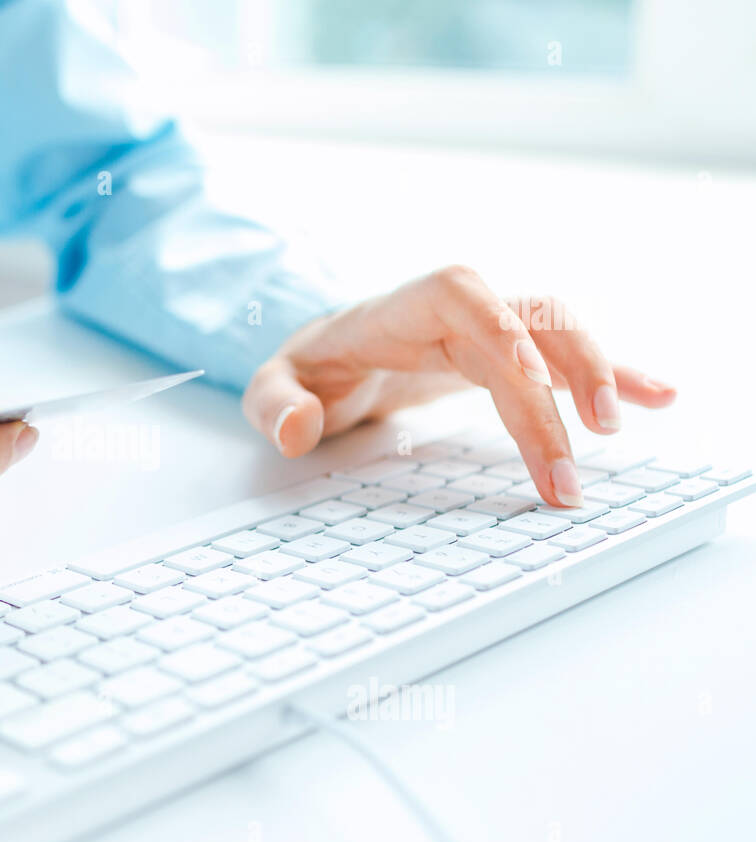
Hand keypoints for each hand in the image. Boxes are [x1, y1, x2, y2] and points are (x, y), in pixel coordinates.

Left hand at [242, 266, 675, 507]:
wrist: (324, 360)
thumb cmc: (304, 373)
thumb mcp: (270, 391)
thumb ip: (276, 408)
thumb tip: (297, 430)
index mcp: (395, 311)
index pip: (457, 294)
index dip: (498, 325)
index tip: (526, 380)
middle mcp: (450, 312)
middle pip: (521, 322)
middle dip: (557, 383)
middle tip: (576, 461)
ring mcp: (484, 331)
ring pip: (554, 333)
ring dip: (593, 374)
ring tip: (617, 429)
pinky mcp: (504, 357)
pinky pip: (563, 359)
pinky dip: (610, 373)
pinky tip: (657, 396)